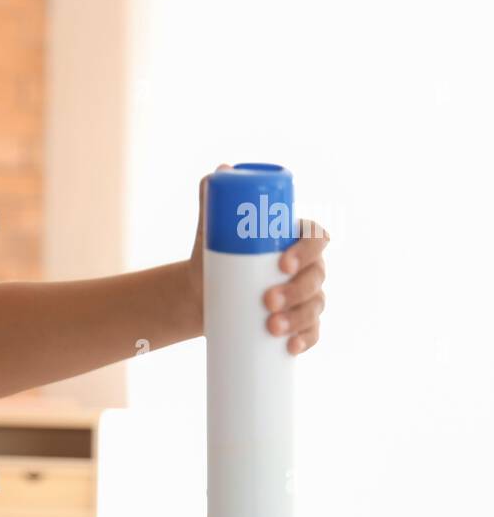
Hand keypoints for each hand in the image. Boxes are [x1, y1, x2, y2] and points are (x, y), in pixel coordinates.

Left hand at [187, 164, 328, 354]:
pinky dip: (306, 340)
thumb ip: (214, 199)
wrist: (199, 296)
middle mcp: (307, 266)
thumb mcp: (211, 230)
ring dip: (299, 318)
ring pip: (316, 305)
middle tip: (267, 301)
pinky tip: (292, 347)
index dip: (306, 251)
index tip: (281, 264)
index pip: (316, 238)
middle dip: (297, 291)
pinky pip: (312, 331)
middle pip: (317, 275)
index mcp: (295, 239)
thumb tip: (220, 170)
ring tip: (271, 327)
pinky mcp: (296, 322)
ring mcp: (305, 296)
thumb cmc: (212, 257)